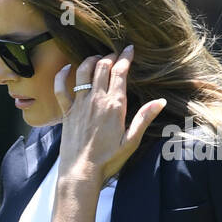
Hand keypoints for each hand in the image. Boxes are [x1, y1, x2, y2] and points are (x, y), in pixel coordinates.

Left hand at [54, 45, 165, 185]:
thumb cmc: (108, 160)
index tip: (129, 49)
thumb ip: (144, 118)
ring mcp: (79, 104)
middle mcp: (96, 100)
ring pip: (83, 72)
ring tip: (97, 59)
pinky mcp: (67, 112)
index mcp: (115, 105)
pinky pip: (61, 88)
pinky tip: (68, 68)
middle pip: (102, 67)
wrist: (81, 172)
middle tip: (115, 54)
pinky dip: (62, 75)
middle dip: (110, 56)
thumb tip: (160, 101)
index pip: (120, 72)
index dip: (125, 56)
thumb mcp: (131, 141)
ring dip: (90, 61)